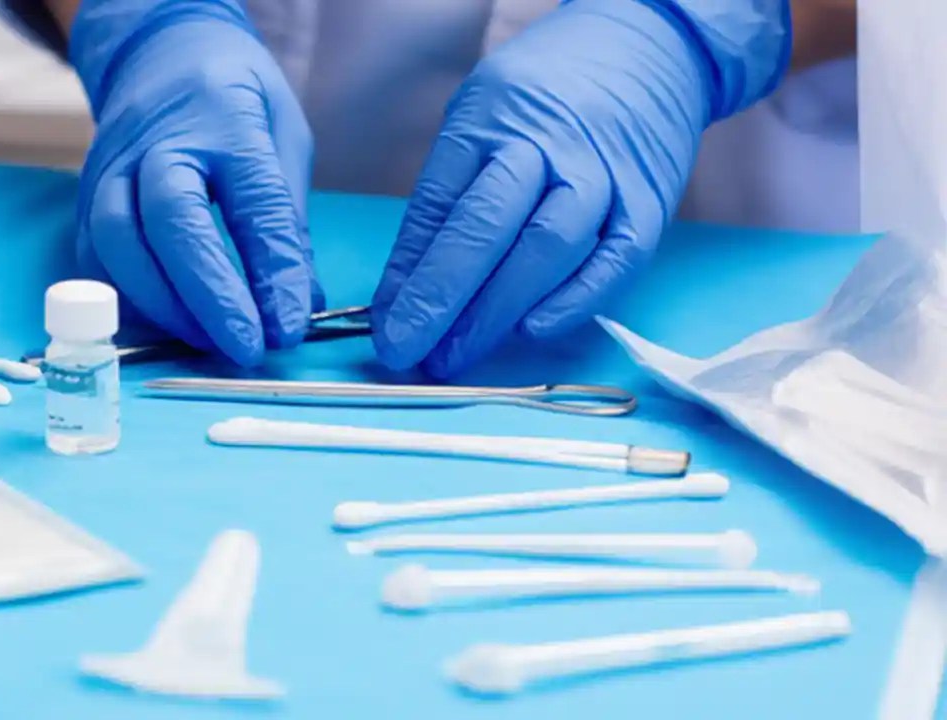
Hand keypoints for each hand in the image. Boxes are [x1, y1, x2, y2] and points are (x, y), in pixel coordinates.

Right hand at [69, 1, 318, 365]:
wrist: (158, 53)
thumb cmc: (232, 99)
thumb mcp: (282, 138)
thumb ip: (285, 223)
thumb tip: (295, 306)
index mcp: (225, 120)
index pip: (251, 200)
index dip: (270, 269)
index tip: (289, 325)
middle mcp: (157, 142)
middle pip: (171, 222)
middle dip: (208, 295)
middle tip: (246, 346)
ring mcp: (111, 169)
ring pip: (116, 243)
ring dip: (163, 306)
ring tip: (208, 341)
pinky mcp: (84, 197)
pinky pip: (93, 258)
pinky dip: (126, 300)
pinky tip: (166, 324)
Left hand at [370, 0, 788, 377]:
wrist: (644, 49)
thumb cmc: (541, 101)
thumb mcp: (476, 125)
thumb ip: (442, 207)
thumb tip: (400, 298)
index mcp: (490, 122)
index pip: (439, 205)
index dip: (410, 275)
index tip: (388, 330)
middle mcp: (546, 145)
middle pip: (488, 226)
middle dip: (444, 298)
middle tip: (414, 352)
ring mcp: (602, 173)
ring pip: (549, 247)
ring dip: (499, 310)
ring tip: (459, 354)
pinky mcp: (648, 201)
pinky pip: (615, 260)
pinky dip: (575, 301)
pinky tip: (533, 330)